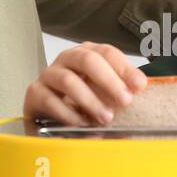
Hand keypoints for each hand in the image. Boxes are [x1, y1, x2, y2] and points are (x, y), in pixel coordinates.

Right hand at [24, 42, 148, 125]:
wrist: (48, 120)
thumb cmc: (82, 104)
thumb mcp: (106, 96)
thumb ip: (121, 91)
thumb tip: (142, 88)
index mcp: (88, 54)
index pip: (107, 52)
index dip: (124, 68)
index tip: (140, 86)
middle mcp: (67, 59)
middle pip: (87, 59)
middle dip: (108, 80)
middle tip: (125, 101)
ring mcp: (49, 75)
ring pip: (68, 80)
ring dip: (90, 100)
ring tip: (106, 118)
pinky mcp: (34, 93)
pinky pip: (50, 100)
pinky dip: (68, 114)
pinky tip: (82, 124)